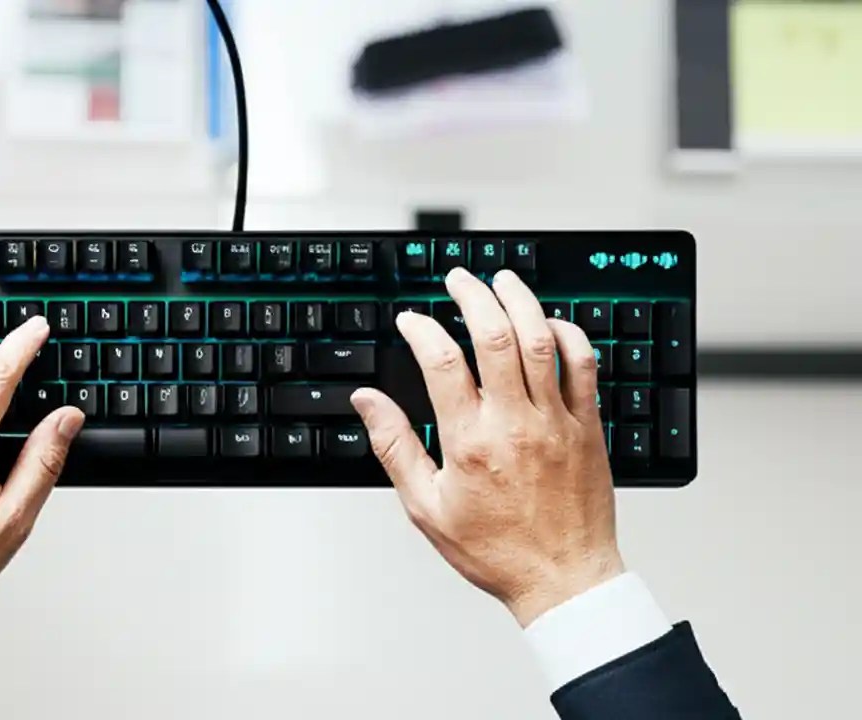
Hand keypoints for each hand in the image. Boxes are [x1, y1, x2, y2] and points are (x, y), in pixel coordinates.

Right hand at [352, 267, 623, 627]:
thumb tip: (367, 402)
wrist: (562, 579)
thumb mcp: (425, 506)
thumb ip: (394, 446)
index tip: (411, 320)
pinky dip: (569, 334)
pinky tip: (551, 322)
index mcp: (469, 441)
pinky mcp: (589, 427)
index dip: (421, 328)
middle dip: (472, 295)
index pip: (441, 361)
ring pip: (541, 340)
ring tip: (502, 279)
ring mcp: (556, 421)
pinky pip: (585, 365)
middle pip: (495, 335)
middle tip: (458, 279)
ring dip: (520, 300)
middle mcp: (514, 423)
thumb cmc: (496, 550)